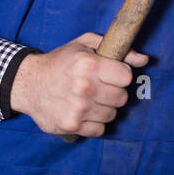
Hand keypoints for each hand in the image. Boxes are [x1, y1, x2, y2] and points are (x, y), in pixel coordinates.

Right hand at [10, 33, 149, 136]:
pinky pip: (100, 129)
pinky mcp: (72, 125)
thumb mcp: (84, 45)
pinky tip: (84, 111)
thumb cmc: (59, 61)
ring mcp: (78, 108)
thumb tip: (144, 59)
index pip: (126, 77)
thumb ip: (117, 49)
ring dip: (104, 108)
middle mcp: (84, 87)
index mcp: (89, 64)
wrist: (28, 83)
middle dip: (113, 92)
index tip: (111, 74)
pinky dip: (94, 122)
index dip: (120, 75)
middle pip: (122, 98)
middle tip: (99, 87)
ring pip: (112, 114)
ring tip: (90, 99)